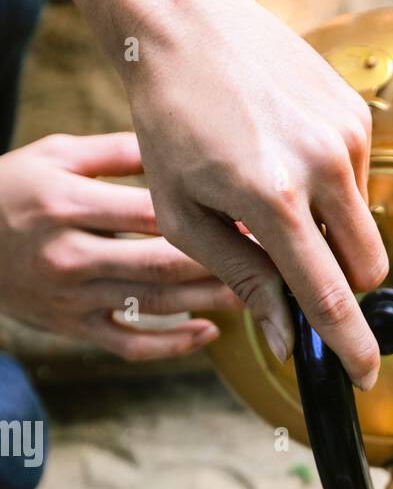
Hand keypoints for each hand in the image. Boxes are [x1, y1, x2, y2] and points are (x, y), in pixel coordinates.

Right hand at [0, 132, 239, 359]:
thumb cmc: (14, 188)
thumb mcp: (55, 154)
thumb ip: (117, 152)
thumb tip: (183, 144)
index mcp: (69, 203)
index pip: (152, 213)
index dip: (208, 217)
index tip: (253, 216)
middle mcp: (72, 254)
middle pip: (163, 264)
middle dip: (222, 265)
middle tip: (270, 262)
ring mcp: (74, 297)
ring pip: (156, 306)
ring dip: (211, 303)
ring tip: (256, 294)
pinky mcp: (75, 328)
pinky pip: (132, 345)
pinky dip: (174, 345)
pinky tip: (209, 331)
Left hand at [123, 0, 387, 387]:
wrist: (183, 22)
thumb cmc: (170, 122)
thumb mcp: (184, 215)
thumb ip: (242, 279)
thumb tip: (284, 339)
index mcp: (273, 200)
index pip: (329, 295)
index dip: (350, 345)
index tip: (365, 377)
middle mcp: (322, 167)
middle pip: (366, 268)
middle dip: (341, 285)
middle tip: (295, 270)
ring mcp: (346, 135)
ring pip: (363, 226)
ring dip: (330, 231)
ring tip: (273, 191)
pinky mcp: (356, 112)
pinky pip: (357, 180)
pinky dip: (329, 187)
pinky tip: (285, 154)